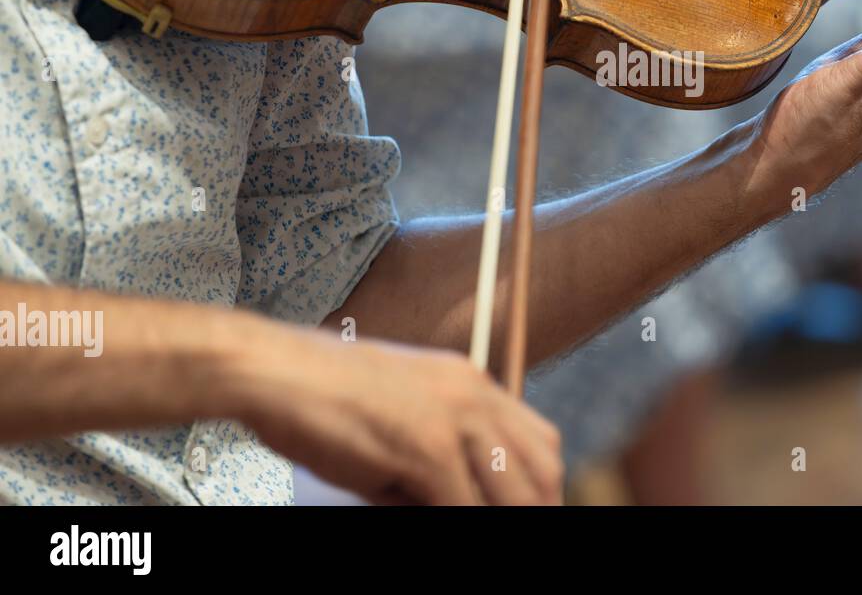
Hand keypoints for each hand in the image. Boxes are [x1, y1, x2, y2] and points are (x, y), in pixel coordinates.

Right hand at [243, 330, 562, 504]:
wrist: (276, 373)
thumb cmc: (325, 400)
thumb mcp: (401, 420)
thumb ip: (442, 456)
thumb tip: (463, 501)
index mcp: (472, 382)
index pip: (538, 441)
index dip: (541, 487)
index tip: (530, 510)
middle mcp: (475, 394)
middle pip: (543, 469)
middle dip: (536, 508)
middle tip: (518, 529)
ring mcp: (456, 420)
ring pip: (515, 493)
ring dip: (501, 517)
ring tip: (469, 521)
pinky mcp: (429, 449)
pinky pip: (465, 507)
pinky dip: (457, 523)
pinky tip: (422, 516)